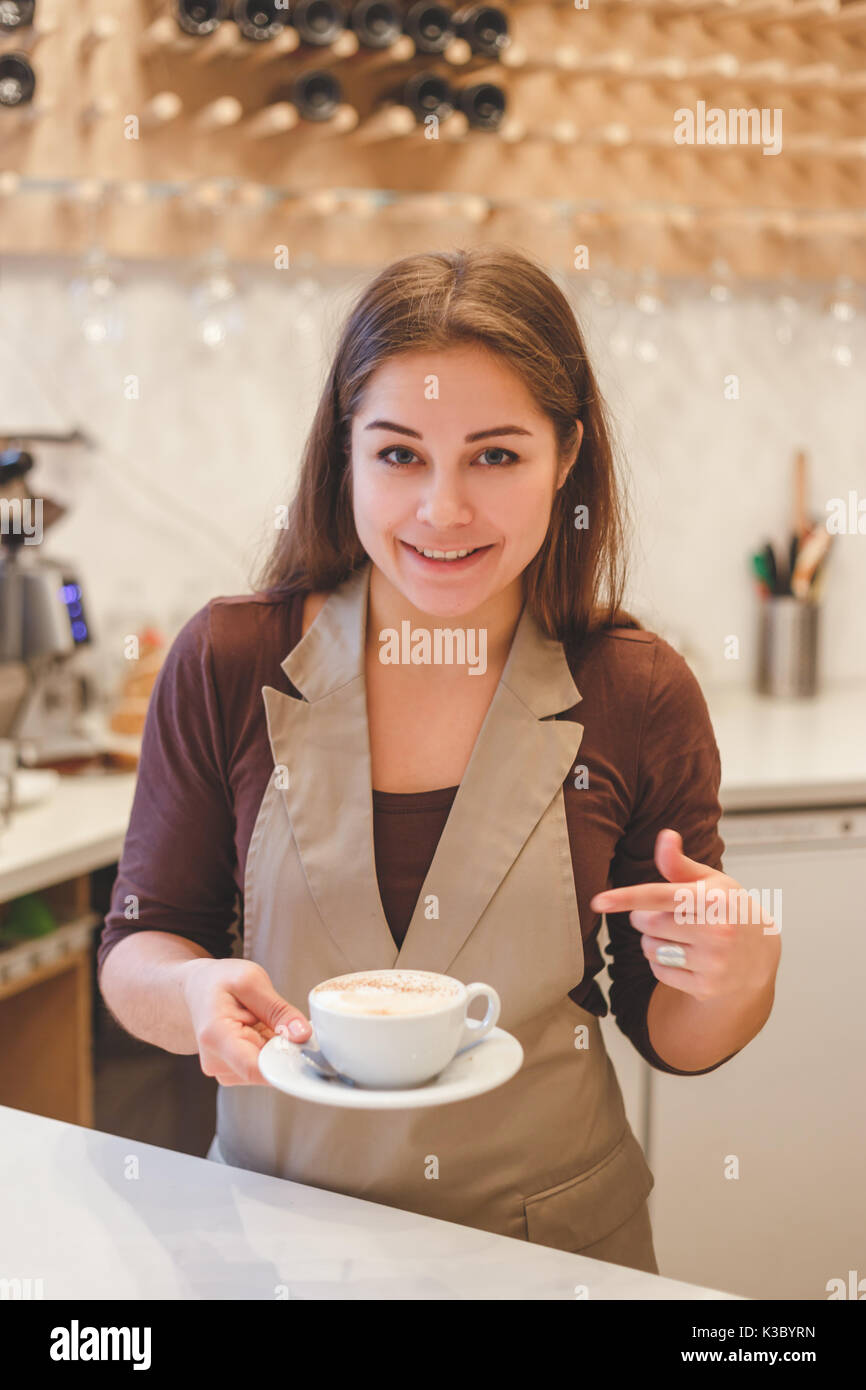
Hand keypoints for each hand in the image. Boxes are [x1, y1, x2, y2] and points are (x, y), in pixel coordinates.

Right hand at [181, 958, 311, 1085]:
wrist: (197, 989)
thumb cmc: (219, 981)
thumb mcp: (251, 980)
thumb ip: (279, 1010)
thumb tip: (302, 1035)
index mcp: (216, 1036)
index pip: (255, 1068)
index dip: (286, 1062)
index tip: (304, 1046)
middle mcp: (216, 1062)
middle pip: (266, 1070)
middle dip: (285, 1049)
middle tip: (283, 1021)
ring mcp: (223, 1071)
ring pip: (268, 1071)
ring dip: (277, 1050)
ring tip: (264, 1023)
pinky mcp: (232, 1073)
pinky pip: (263, 1068)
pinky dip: (270, 1051)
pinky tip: (260, 1033)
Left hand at [590, 829, 780, 1002]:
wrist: (760, 954)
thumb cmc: (730, 909)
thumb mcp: (712, 882)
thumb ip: (680, 864)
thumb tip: (665, 836)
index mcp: (715, 899)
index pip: (660, 895)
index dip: (626, 897)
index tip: (598, 902)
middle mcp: (716, 931)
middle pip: (648, 923)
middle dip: (646, 918)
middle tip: (667, 915)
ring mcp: (712, 962)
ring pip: (650, 949)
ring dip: (653, 941)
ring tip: (679, 936)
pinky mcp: (705, 987)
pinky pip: (659, 972)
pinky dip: (663, 963)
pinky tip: (686, 956)